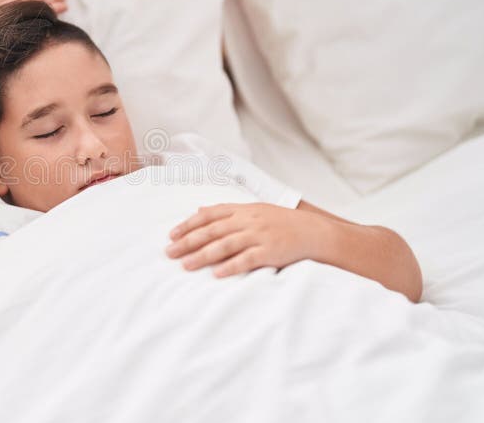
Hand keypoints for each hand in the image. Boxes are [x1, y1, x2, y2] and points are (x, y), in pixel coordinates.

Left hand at [164, 203, 330, 277]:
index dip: (188, 224)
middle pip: (212, 231)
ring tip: (185, 265)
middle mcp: (248, 221)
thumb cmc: (281, 222)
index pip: (209, 215)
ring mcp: (259, 236)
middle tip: (169, 252)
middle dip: (188, 242)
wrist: (314, 232)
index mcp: (243, 209)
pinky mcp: (270, 252)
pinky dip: (231, 266)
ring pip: (225, 245)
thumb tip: (199, 210)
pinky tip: (216, 274)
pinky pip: (247, 260)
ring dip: (203, 255)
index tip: (171, 235)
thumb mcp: (253, 210)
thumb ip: (226, 211)